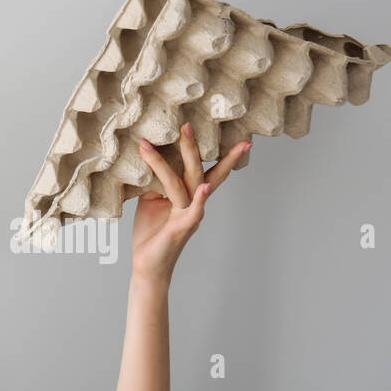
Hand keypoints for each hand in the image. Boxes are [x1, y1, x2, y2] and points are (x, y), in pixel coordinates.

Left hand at [131, 123, 249, 285]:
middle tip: (188, 125)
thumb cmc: (152, 233)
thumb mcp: (150, 200)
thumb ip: (155, 181)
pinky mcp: (181, 228)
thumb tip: (148, 157)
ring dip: (172, 162)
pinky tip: (203, 187)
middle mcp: (193, 203)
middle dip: (195, 148)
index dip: (223, 156)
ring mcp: (189, 215)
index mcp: (188, 196)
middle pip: (199, 171)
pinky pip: (193, 210)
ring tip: (160, 142)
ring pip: (186, 184)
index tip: (242, 140)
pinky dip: (199, 198)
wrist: (147, 265)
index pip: (206, 171)